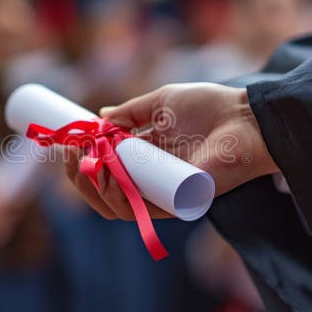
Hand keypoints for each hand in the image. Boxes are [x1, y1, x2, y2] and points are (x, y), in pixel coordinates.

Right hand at [66, 83, 277, 219]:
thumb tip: (100, 116)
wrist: (246, 117)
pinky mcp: (176, 204)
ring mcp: (163, 194)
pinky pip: (138, 209)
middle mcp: (151, 180)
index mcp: (147, 158)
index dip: (81, 163)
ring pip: (116, 206)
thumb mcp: (162, 102)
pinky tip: (104, 174)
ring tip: (84, 161)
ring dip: (91, 186)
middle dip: (79, 177)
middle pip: (104, 193)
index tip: (65, 145)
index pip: (105, 173)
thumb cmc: (211, 108)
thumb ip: (131, 111)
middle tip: (67, 155)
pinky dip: (115, 195)